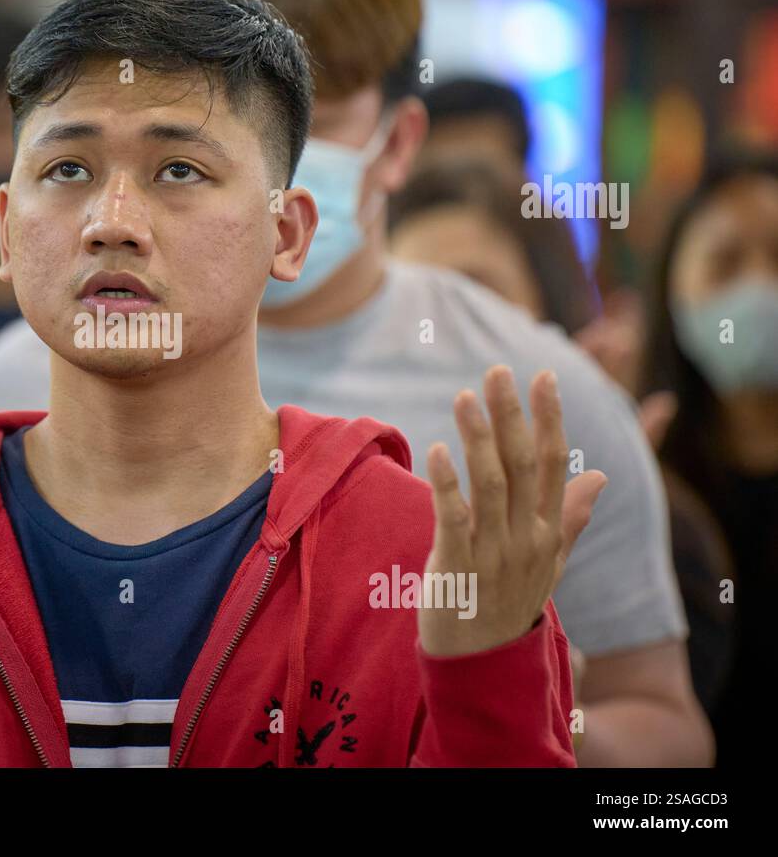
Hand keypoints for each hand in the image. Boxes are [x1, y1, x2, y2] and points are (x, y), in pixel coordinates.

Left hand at [420, 366, 607, 656]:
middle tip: (498, 371)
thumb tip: (599, 476)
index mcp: (547, 530)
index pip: (554, 464)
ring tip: (464, 397)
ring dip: (478, 438)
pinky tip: (437, 450)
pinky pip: (452, 519)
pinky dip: (446, 484)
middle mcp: (525, 538)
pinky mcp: (456, 567)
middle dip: (512, 416)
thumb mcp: (548, 561)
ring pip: (489, 485)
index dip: (549, 419)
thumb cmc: (509, 602)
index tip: (543, 376)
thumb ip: (571, 517)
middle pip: (523, 466)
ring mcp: (492, 554)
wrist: (484, 664)